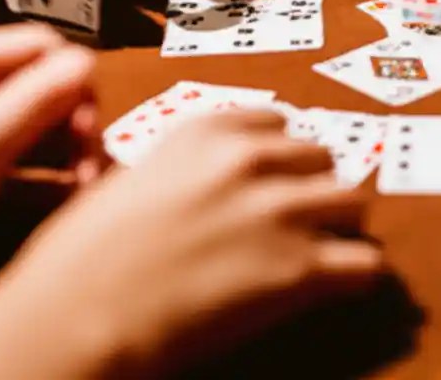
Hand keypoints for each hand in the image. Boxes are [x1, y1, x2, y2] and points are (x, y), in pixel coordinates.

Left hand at [0, 25, 99, 302]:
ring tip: (83, 192)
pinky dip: (44, 179)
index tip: (90, 131)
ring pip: (35, 128)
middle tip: (91, 172)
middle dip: (74, 126)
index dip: (73, 81)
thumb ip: (33, 102)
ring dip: (66, 156)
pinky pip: (17, 163)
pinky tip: (63, 202)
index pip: (37, 47)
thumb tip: (88, 61)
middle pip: (41, 88)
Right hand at [0, 110, 383, 376]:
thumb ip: (180, 172)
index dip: (277, 158)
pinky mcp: (301, 270)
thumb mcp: (128, 182)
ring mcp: (281, 212)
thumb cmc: (79, 259)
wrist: (74, 315)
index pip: (276, 124)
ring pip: (354, 204)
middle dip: (312, 190)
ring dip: (339, 230)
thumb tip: (201, 190)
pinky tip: (333, 290)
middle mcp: (251, 159)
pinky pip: (366, 265)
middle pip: (322, 159)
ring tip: (319, 258)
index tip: (271, 182)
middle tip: (295, 225)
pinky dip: (354, 277)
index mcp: (205, 131)